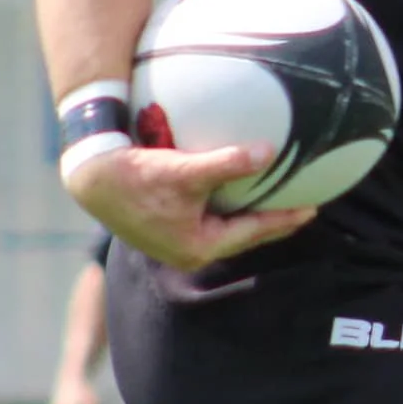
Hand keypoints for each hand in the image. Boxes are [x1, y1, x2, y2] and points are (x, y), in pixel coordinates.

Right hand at [64, 142, 317, 271]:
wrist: (90, 176)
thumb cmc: (136, 175)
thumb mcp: (186, 170)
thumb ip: (228, 164)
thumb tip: (268, 153)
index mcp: (198, 246)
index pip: (254, 232)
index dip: (284, 220)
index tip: (312, 209)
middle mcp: (189, 250)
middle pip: (242, 236)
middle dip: (272, 222)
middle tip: (303, 208)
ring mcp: (175, 242)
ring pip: (225, 228)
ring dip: (249, 215)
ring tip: (276, 200)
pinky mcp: (165, 228)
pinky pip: (208, 218)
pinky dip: (227, 206)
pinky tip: (236, 191)